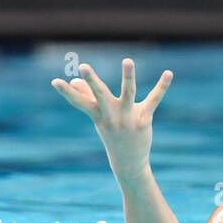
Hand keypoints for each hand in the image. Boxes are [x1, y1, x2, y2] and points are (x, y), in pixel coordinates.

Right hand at [51, 59, 172, 183]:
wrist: (128, 162)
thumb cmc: (111, 134)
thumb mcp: (98, 117)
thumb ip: (87, 97)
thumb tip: (75, 81)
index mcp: (97, 115)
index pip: (78, 102)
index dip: (66, 92)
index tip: (54, 81)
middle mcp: (110, 115)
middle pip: (100, 95)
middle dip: (92, 81)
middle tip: (83, 66)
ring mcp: (127, 117)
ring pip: (128, 93)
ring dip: (127, 76)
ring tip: (127, 60)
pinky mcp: (143, 119)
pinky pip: (153, 100)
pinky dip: (161, 86)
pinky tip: (168, 73)